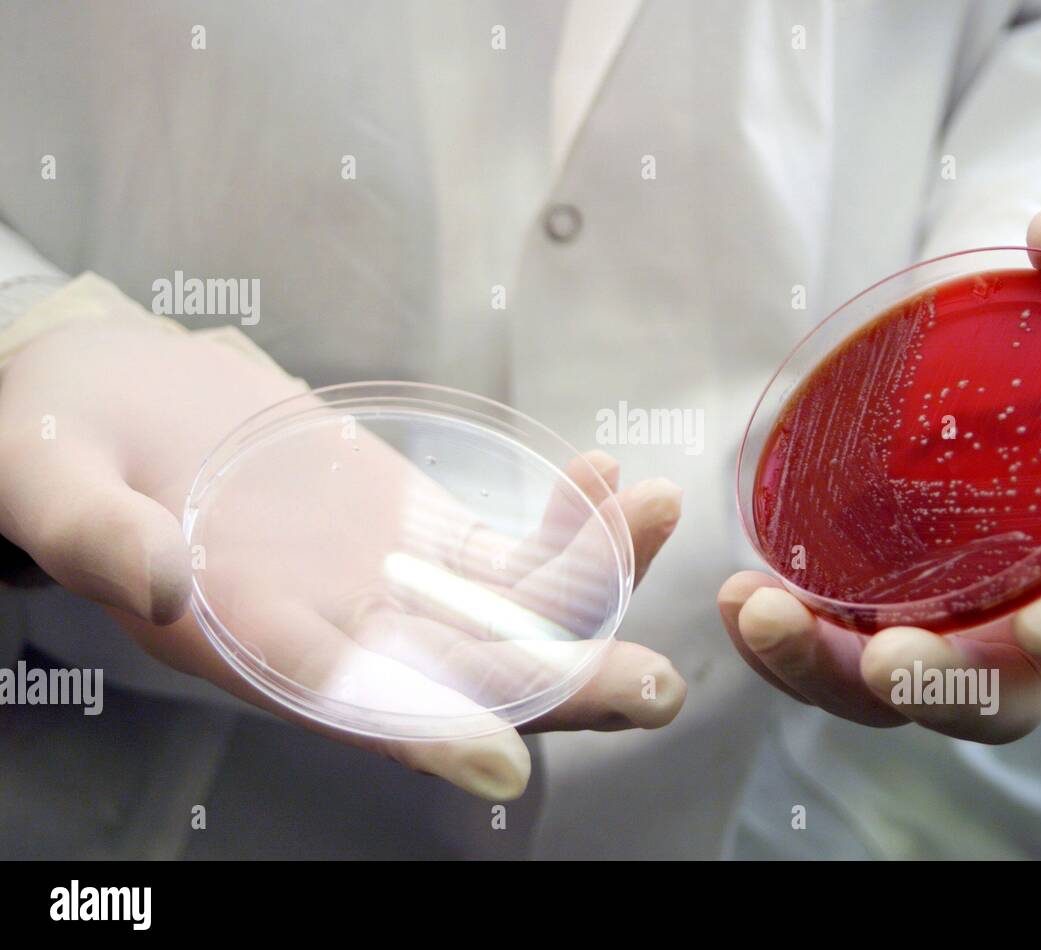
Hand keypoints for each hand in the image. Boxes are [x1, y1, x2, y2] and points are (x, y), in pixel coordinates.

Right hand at [0, 305, 685, 798]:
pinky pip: (507, 545)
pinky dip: (565, 519)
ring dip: (594, 578)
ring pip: (511, 609)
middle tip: (655, 684)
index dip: (422, 732)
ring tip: (656, 510)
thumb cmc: (56, 448)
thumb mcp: (49, 484)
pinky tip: (605, 476)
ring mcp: (391, 579)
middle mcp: (339, 634)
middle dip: (563, 685)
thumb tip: (159, 582)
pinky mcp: (417, 525)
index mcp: (251, 648)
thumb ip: (97, 537)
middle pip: (466, 680)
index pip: (344, 705)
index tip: (500, 760)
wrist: (103, 401)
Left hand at [719, 208, 1040, 740]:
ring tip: (758, 611)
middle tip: (879, 656)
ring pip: (894, 682)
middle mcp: (1033, 599)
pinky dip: (784, 640)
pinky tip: (738, 595)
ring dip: (824, 668)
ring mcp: (950, 606)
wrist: (1028, 346)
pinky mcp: (881, 590)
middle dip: (936, 685)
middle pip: (995, 688)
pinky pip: (835, 643)